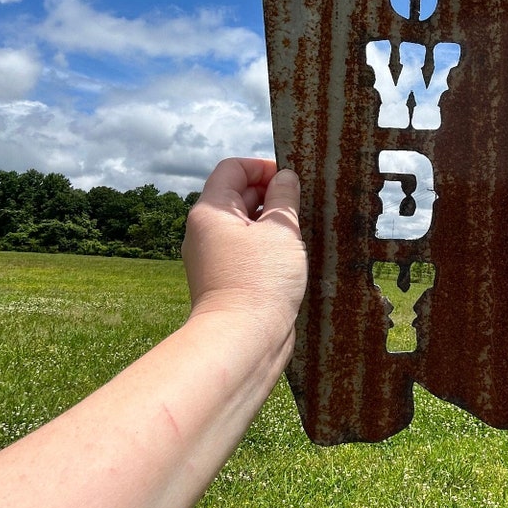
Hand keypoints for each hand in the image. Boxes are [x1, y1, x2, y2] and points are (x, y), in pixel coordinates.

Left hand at [182, 158, 307, 345]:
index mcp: (210, 211)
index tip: (291, 177)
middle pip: (237, 195)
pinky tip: (290, 256)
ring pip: (244, 225)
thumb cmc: (260, 282)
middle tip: (302, 205)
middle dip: (271, 194)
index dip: (262, 166)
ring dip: (271, 223)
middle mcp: (204, 231)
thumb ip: (285, 198)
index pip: (232, 168)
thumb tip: (286, 178)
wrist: (242, 341)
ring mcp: (212, 257)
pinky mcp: (224, 279)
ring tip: (300, 232)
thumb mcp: (281, 231)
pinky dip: (266, 246)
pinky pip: (245, 250)